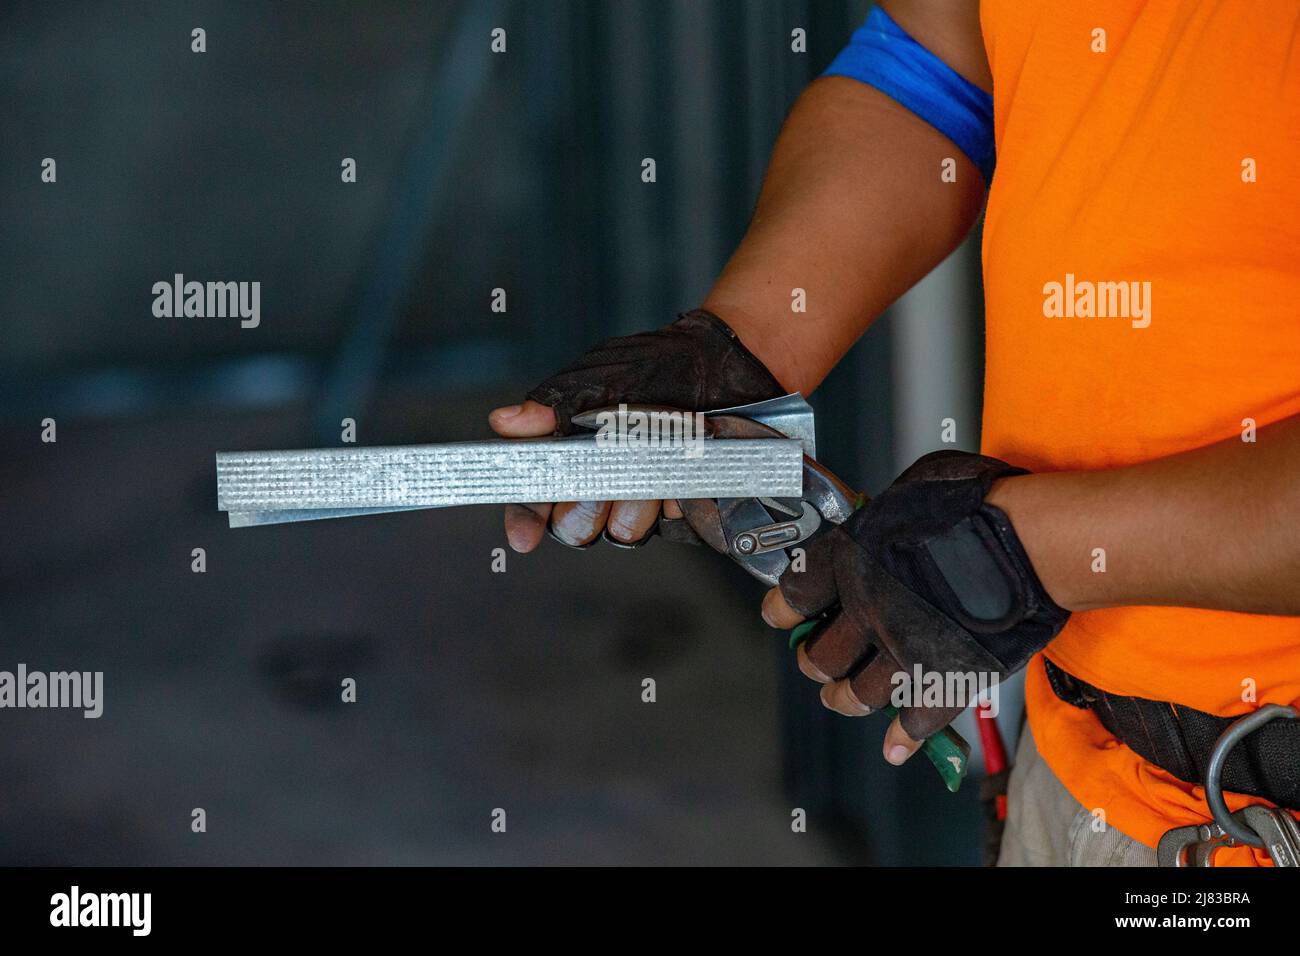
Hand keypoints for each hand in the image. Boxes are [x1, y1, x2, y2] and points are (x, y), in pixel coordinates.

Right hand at [488, 309, 784, 551]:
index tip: (525, 536)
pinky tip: (681, 470)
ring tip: (653, 463)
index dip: (525, 517)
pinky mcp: (678, 508)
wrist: (728, 365)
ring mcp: (640, 497)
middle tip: (605, 478)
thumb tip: (504, 422)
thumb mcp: (603, 378)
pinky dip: (672, 502)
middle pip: (573, 525)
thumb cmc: (662, 363)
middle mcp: (601, 478)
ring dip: (635, 502)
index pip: (534, 494)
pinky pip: (667, 527)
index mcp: (570, 449)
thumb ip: (554, 404)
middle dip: (587, 507)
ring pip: (621, 531)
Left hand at [761, 450, 1069, 763]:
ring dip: (844, 698)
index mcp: (851, 558)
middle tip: (814, 661)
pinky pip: (914, 720)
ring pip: (856, 693)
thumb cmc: (978, 503)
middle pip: (820, 655)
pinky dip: (903, 738)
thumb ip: (888, 516)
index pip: (796, 593)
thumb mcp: (912, 487)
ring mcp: (904, 649)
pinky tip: (895, 747)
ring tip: (840, 698)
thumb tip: (888, 518)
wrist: (1028, 540)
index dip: (782, 609)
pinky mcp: (944, 678)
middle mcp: (867, 608)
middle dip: (813, 661)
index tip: (778, 616)